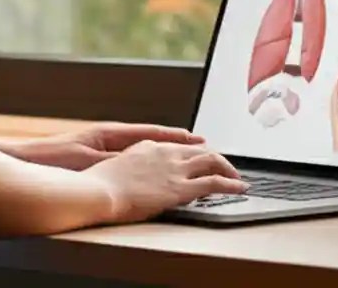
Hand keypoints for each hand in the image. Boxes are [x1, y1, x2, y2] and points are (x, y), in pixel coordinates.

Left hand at [8, 122, 205, 170]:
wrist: (26, 162)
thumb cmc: (53, 160)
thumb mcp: (89, 160)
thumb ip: (116, 160)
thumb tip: (144, 156)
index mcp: (110, 134)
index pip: (151, 132)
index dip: (175, 136)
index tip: (197, 138)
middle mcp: (108, 138)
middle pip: (149, 139)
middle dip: (173, 142)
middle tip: (200, 146)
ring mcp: (101, 148)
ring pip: (139, 150)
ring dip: (160, 153)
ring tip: (182, 158)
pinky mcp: (92, 159)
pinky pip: (126, 160)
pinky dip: (143, 162)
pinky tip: (150, 172)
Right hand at [85, 141, 248, 223]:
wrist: (97, 191)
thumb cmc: (98, 186)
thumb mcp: (116, 169)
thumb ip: (133, 169)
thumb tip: (137, 179)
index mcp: (149, 146)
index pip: (180, 146)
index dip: (195, 152)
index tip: (203, 157)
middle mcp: (166, 153)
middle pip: (201, 150)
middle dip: (217, 159)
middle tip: (226, 168)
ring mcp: (174, 169)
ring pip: (213, 161)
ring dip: (229, 170)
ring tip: (237, 178)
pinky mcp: (181, 188)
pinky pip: (215, 183)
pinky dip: (231, 185)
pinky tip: (240, 188)